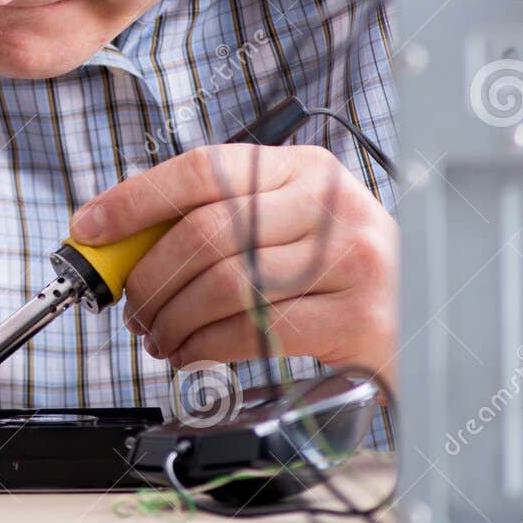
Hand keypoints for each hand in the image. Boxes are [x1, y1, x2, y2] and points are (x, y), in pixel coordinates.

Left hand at [66, 144, 397, 385]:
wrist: (430, 321)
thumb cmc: (344, 273)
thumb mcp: (293, 224)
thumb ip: (225, 218)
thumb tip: (126, 236)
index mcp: (305, 168)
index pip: (205, 168)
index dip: (136, 198)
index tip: (92, 226)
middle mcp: (332, 204)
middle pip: (206, 229)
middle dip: (149, 275)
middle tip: (131, 306)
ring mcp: (350, 260)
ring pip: (223, 283)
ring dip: (171, 319)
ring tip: (160, 336)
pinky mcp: (357, 319)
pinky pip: (252, 331)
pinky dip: (204, 348)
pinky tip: (194, 355)